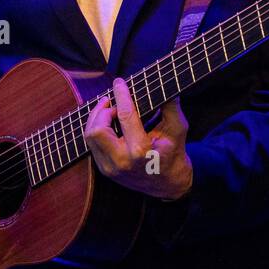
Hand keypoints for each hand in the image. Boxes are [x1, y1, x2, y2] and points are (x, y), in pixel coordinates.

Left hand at [84, 77, 192, 200]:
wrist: (168, 186)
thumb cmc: (174, 155)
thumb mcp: (178, 130)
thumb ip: (171, 107)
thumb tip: (164, 84)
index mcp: (140, 151)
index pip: (125, 116)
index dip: (121, 95)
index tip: (119, 82)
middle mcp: (121, 161)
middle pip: (97, 129)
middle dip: (102, 111)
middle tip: (112, 102)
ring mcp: (110, 168)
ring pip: (90, 137)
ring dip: (97, 119)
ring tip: (109, 111)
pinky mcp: (105, 170)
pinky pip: (92, 145)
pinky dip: (97, 130)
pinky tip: (108, 123)